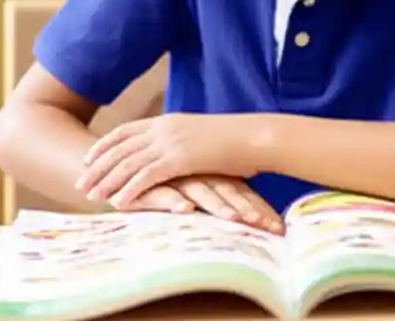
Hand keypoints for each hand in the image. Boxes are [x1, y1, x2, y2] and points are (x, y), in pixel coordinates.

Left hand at [77, 113, 258, 206]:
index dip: (105, 145)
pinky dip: (131, 189)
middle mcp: (164, 129)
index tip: (88, 157)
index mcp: (168, 121)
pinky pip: (147, 176)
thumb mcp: (202, 134)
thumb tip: (174, 149)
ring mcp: (171, 143)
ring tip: (92, 196)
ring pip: (129, 162)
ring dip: (107, 180)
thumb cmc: (236, 139)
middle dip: (97, 166)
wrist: (254, 137)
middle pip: (120, 148)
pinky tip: (119, 202)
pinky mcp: (180, 159)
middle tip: (80, 183)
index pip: (127, 131)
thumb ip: (182, 140)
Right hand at [112, 175, 282, 232]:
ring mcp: (172, 177)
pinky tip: (185, 209)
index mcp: (210, 174)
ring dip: (217, 206)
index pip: (241, 193)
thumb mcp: (194, 189)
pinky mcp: (145, 185)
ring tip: (235, 219)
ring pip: (199, 191)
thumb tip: (253, 219)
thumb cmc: (161, 182)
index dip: (260, 209)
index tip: (280, 229)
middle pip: (227, 192)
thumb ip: (220, 199)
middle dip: (248, 210)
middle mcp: (195, 174)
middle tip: (267, 228)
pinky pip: (161, 193)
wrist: (114, 165)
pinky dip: (172, 201)